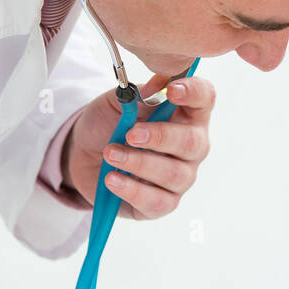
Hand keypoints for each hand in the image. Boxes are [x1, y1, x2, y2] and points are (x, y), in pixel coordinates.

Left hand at [62, 74, 213, 219]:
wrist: (83, 155)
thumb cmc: (108, 125)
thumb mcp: (117, 102)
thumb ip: (137, 93)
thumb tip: (157, 85)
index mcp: (186, 114)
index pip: (205, 98)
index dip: (194, 93)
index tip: (172, 90)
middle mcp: (192, 146)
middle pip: (194, 143)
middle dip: (161, 137)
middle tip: (130, 134)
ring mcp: (181, 177)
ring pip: (174, 174)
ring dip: (139, 163)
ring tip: (110, 154)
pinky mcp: (164, 203)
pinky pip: (157, 201)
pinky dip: (132, 190)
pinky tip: (112, 179)